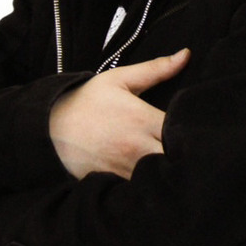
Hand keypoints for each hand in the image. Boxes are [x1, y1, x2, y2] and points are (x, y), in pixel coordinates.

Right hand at [49, 49, 190, 179]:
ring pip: (163, 178)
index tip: (197, 126)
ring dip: (173, 171)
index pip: (182, 129)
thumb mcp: (119, 79)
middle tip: (193, 148)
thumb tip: (186, 54)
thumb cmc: (87, 102)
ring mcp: (127, 169)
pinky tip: (157, 179)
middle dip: (188, 154)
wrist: (48, 128)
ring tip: (179, 163)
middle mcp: (137, 147)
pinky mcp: (117, 184)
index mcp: (142, 119)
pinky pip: (143, 190)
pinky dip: (153, 185)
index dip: (195, 130)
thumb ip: (155, 69)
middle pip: (178, 158)